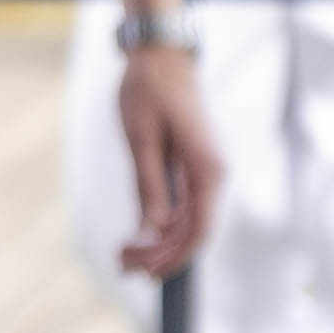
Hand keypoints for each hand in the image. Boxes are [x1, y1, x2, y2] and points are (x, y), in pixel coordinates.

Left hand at [112, 42, 223, 282]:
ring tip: (121, 257)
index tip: (147, 275)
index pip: (200, 229)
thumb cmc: (148, 91)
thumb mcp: (140, 138)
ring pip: (186, 222)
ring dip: (157, 243)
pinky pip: (180, 206)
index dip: (175, 257)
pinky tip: (136, 237)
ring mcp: (204, 172)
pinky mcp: (191, 168)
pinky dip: (159, 224)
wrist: (160, 57)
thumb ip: (149, 184)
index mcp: (208, 169)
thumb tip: (154, 230)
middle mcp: (213, 174)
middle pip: (193, 231)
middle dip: (160, 254)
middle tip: (120, 267)